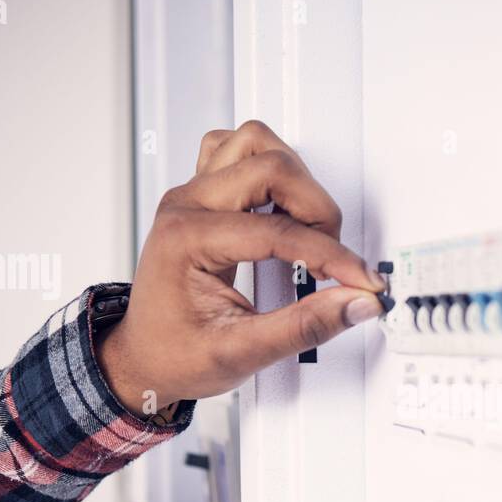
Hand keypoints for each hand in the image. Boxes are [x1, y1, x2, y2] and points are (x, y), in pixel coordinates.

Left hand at [96, 121, 384, 416]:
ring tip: (308, 229)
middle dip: (316, 211)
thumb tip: (353, 304)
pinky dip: (270, 168)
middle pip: (271, 167)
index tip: (359, 281)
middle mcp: (186, 205)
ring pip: (255, 143)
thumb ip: (304, 326)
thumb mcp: (241, 352)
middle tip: (331, 259)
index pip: (277, 231)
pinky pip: (238, 150)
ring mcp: (193, 194)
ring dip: (295, 180)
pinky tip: (281, 205)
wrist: (142, 358)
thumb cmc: (174, 354)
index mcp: (187, 239)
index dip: (330, 256)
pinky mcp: (203, 196)